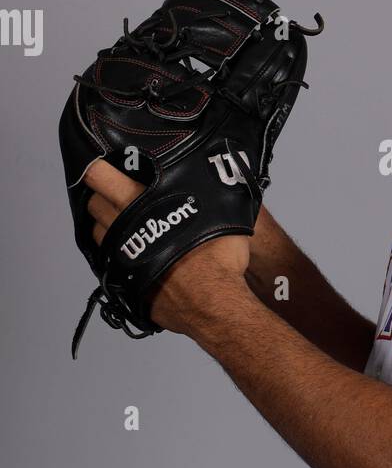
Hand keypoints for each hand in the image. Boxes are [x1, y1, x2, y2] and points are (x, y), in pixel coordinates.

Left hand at [83, 160, 250, 335]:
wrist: (212, 303)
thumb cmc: (217, 257)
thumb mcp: (221, 210)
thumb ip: (208, 190)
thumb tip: (222, 172)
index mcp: (140, 204)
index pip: (100, 177)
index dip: (95, 168)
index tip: (97, 164)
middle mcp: (123, 227)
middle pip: (93, 203)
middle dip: (100, 194)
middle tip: (115, 191)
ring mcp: (120, 256)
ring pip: (97, 232)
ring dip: (106, 223)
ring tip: (125, 220)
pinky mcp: (123, 280)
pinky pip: (108, 260)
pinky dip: (115, 251)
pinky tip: (132, 249)